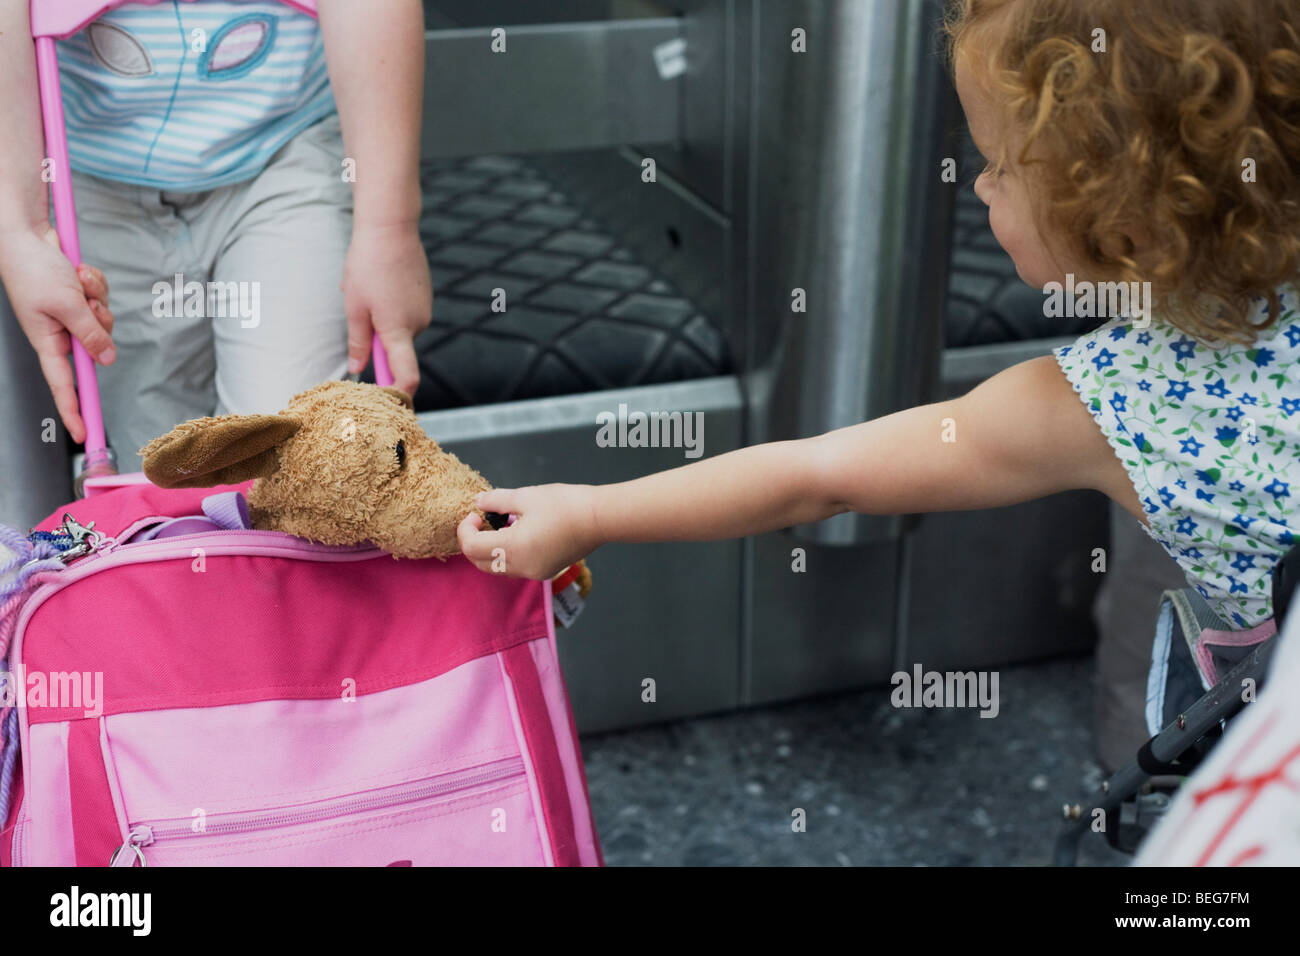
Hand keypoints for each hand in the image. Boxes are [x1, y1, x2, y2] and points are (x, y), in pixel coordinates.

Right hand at [0, 223, 114, 443]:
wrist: (28, 235)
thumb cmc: (34, 269)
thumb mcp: (66, 304)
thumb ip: (89, 333)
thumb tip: (106, 359)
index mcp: (48, 341)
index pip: (63, 384)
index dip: (73, 409)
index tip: (83, 433)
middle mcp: (60, 332)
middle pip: (98, 347)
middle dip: (100, 323)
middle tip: (86, 303)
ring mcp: (71, 314)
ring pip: (104, 320)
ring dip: (96, 298)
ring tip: (77, 281)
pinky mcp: (79, 297)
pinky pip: (102, 298)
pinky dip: (95, 284)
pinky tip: (79, 272)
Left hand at [341, 221, 430, 395]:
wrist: (391, 229)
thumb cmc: (367, 266)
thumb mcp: (354, 306)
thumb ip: (358, 342)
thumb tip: (358, 368)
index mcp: (398, 330)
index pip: (407, 374)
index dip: (399, 391)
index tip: (389, 399)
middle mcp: (418, 324)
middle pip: (397, 348)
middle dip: (378, 339)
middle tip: (360, 312)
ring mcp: (425, 310)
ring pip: (400, 329)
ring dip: (383, 319)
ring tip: (371, 290)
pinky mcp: (426, 297)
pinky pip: (407, 313)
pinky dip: (393, 306)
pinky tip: (384, 282)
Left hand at [457, 484, 601, 580]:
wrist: (598, 519)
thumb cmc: (563, 504)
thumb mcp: (525, 496)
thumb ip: (496, 501)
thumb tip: (478, 502)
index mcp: (512, 548)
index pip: (471, 547)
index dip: (465, 530)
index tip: (474, 514)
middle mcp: (520, 567)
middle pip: (481, 564)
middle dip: (474, 543)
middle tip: (481, 521)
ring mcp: (533, 572)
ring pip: (498, 568)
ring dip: (491, 549)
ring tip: (502, 525)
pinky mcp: (544, 571)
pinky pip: (516, 567)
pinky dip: (508, 554)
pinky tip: (518, 534)